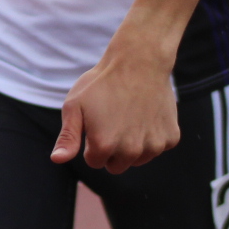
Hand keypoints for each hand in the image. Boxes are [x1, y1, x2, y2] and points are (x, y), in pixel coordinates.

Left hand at [51, 52, 179, 172]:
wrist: (139, 63)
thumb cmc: (101, 84)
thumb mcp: (74, 106)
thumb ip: (68, 137)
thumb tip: (57, 159)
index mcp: (104, 146)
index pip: (95, 162)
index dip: (92, 143)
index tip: (96, 124)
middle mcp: (131, 151)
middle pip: (116, 165)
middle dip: (112, 150)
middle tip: (112, 122)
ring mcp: (154, 146)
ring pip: (137, 159)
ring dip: (132, 145)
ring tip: (128, 117)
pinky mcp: (171, 138)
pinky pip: (157, 147)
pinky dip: (152, 135)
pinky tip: (146, 115)